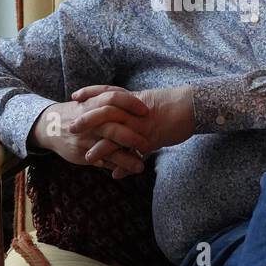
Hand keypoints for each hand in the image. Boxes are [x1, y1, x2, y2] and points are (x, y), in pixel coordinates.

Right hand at [29, 91, 151, 178]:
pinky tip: (129, 170)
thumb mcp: (90, 100)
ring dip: (127, 158)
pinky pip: (102, 161)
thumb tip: (139, 105)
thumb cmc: (78, 112)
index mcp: (93, 103)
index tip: (145, 110)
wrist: (49, 125)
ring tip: (141, 166)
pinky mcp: (83, 153)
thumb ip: (110, 101)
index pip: (114, 97)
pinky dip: (116, 166)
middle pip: (114, 126)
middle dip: (133, 136)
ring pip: (109, 148)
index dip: (131, 103)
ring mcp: (86, 138)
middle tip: (148, 143)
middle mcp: (90, 121)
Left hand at [69, 83, 194, 165]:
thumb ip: (140, 113)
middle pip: (104, 110)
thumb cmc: (177, 106)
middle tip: (71, 127)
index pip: (107, 92)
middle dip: (87, 119)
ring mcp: (141, 124)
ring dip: (99, 146)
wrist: (194, 107)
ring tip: (86, 157)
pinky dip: (122, 163)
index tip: (76, 95)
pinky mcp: (150, 137)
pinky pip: (132, 151)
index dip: (91, 93)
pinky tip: (114, 174)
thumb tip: (134, 115)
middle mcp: (134, 111)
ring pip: (114, 132)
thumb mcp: (155, 107)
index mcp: (134, 100)